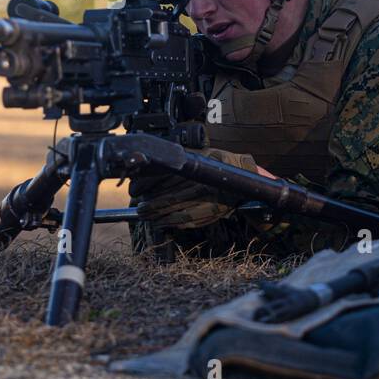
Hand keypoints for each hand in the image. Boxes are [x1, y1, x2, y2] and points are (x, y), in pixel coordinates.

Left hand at [130, 148, 259, 229]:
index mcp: (194, 169)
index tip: (135, 190)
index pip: (161, 179)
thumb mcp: (197, 155)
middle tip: (140, 208)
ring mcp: (205, 201)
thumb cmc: (218, 163)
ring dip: (156, 216)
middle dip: (149, 206)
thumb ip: (176, 158)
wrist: (243, 176)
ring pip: (173, 212)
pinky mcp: (210, 213)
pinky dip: (171, 223)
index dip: (144, 186)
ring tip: (147, 216)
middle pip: (165, 199)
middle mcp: (199, 186)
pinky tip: (162, 223)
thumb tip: (147, 165)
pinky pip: (186, 221)